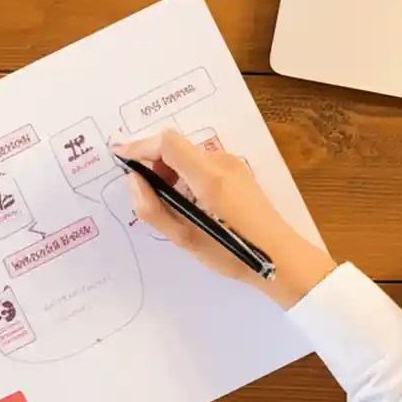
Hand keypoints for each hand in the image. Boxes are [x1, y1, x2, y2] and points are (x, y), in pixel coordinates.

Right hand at [115, 131, 336, 307]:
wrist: (282, 259)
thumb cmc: (234, 253)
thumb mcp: (186, 238)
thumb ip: (153, 209)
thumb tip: (133, 181)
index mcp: (209, 177)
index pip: (167, 143)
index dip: (139, 146)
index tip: (119, 157)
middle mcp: (222, 162)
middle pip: (176, 147)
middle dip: (153, 162)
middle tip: (146, 192)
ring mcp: (233, 165)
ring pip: (189, 155)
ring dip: (170, 170)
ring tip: (169, 203)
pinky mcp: (239, 172)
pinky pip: (203, 164)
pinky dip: (186, 174)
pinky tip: (189, 203)